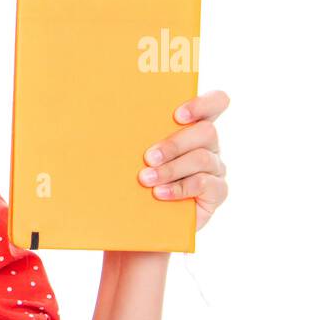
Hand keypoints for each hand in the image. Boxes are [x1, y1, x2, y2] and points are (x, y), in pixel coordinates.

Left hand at [137, 89, 229, 231]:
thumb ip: (132, 134)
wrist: (141, 217)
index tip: (178, 115)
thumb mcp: (133, 153)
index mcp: (193, 126)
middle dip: (175, 144)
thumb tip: (103, 122)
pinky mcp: (217, 192)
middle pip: (206, 131)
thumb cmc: (136, 176)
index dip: (203, 104)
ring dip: (171, 168)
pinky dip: (179, 189)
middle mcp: (209, 144)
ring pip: (202, 158)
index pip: (216, 102)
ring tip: (146, 179)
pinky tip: (160, 193)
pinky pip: (204, 185)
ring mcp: (215, 168)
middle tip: (149, 157)